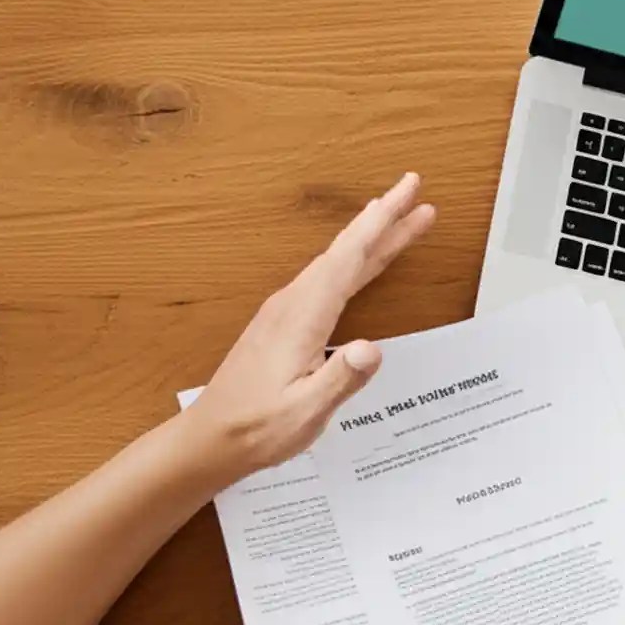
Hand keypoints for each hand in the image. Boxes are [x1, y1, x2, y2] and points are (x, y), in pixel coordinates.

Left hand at [181, 173, 435, 487]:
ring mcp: (288, 309)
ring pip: (340, 261)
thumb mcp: (304, 412)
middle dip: (384, 217)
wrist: (211, 438)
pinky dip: (355, 259)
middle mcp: (294, 303)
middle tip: (413, 186)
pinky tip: (362, 260)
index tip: (407, 193)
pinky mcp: (287, 321)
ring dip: (373, 237)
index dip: (383, 223)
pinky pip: (329, 277)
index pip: (350, 258)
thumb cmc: (256, 427)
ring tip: (400, 218)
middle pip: (348, 249)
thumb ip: (339, 380)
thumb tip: (372, 349)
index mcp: (302, 317)